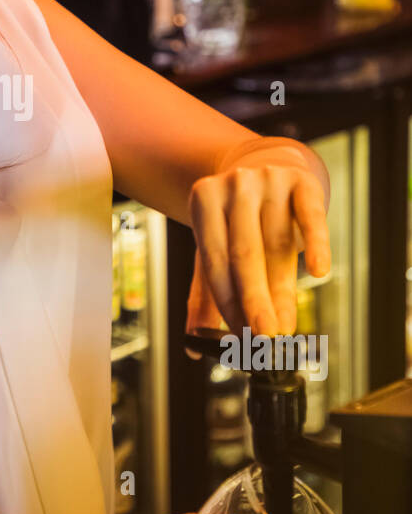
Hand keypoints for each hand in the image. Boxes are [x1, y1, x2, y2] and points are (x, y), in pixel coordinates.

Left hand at [186, 160, 330, 336]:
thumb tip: (194, 346)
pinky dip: (316, 244)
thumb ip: (204, 293)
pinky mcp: (302, 181)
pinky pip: (310, 215)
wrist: (265, 167)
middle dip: (255, 300)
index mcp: (204, 200)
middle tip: (263, 336)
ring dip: (283, 290)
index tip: (239, 334)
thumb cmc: (237, 219)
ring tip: (284, 325)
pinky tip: (319, 270)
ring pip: (278, 243)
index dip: (228, 300)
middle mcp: (235, 186)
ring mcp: (269, 179)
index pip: (215, 259)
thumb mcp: (214, 245)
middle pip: (245, 252)